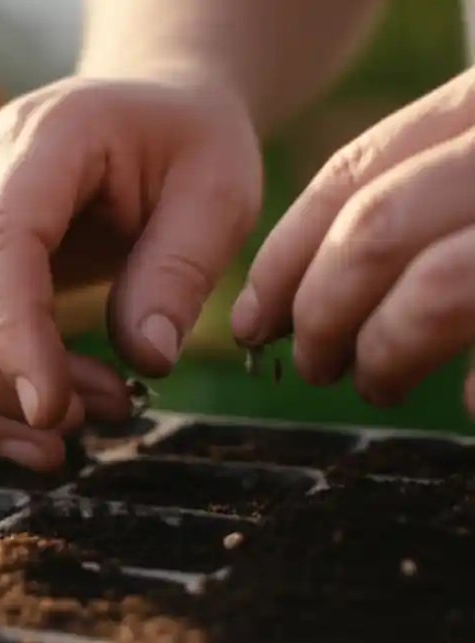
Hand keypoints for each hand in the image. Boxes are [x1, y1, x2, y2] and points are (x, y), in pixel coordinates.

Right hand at [0, 76, 263, 468]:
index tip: (52, 409)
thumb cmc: (185, 146)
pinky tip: (31, 428)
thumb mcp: (220, 190)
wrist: (146, 112)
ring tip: (58, 445)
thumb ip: (182, 269)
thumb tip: (145, 360)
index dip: (12, 331)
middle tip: (66, 429)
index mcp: (43, 136)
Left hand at [233, 69, 474, 414]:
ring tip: (380, 384)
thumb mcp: (469, 174)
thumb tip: (302, 304)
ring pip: (436, 288)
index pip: (355, 173)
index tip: (255, 322)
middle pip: (376, 228)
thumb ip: (414, 205)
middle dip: (323, 312)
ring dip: (388, 352)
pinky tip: (471, 402)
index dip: (287, 257)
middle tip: (315, 366)